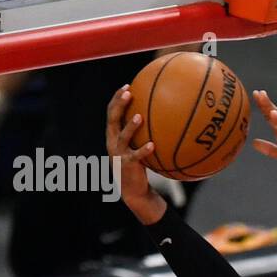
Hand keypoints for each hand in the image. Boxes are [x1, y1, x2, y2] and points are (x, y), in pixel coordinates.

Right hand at [105, 86, 162, 222]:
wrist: (134, 190)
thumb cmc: (139, 166)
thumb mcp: (139, 147)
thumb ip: (145, 133)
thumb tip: (164, 116)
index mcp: (114, 135)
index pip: (112, 113)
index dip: (117, 98)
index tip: (127, 85)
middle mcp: (113, 142)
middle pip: (112, 119)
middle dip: (119, 105)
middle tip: (128, 92)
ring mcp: (119, 154)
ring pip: (122, 137)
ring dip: (130, 126)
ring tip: (140, 116)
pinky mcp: (127, 166)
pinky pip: (136, 156)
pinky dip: (144, 150)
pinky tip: (153, 145)